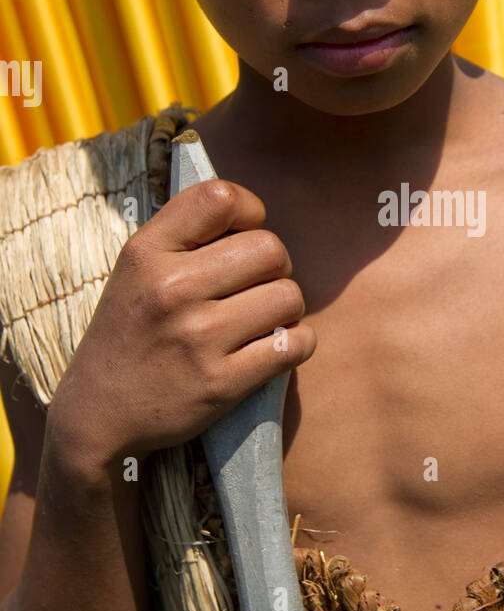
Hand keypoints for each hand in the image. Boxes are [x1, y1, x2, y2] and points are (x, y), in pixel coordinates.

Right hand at [48, 179, 313, 468]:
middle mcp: (172, 289)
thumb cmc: (129, 332)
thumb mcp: (135, 270)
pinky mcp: (222, 383)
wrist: (98, 413)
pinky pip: (296, 344)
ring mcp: (198, 338)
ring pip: (290, 296)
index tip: (242, 235)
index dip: (250, 211)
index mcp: (147, 253)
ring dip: (286, 308)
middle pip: (271, 248)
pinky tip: (275, 346)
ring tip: (262, 318)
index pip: (221, 197)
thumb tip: (252, 215)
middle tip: (255, 286)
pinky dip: (297, 343)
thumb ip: (185, 237)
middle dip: (274, 266)